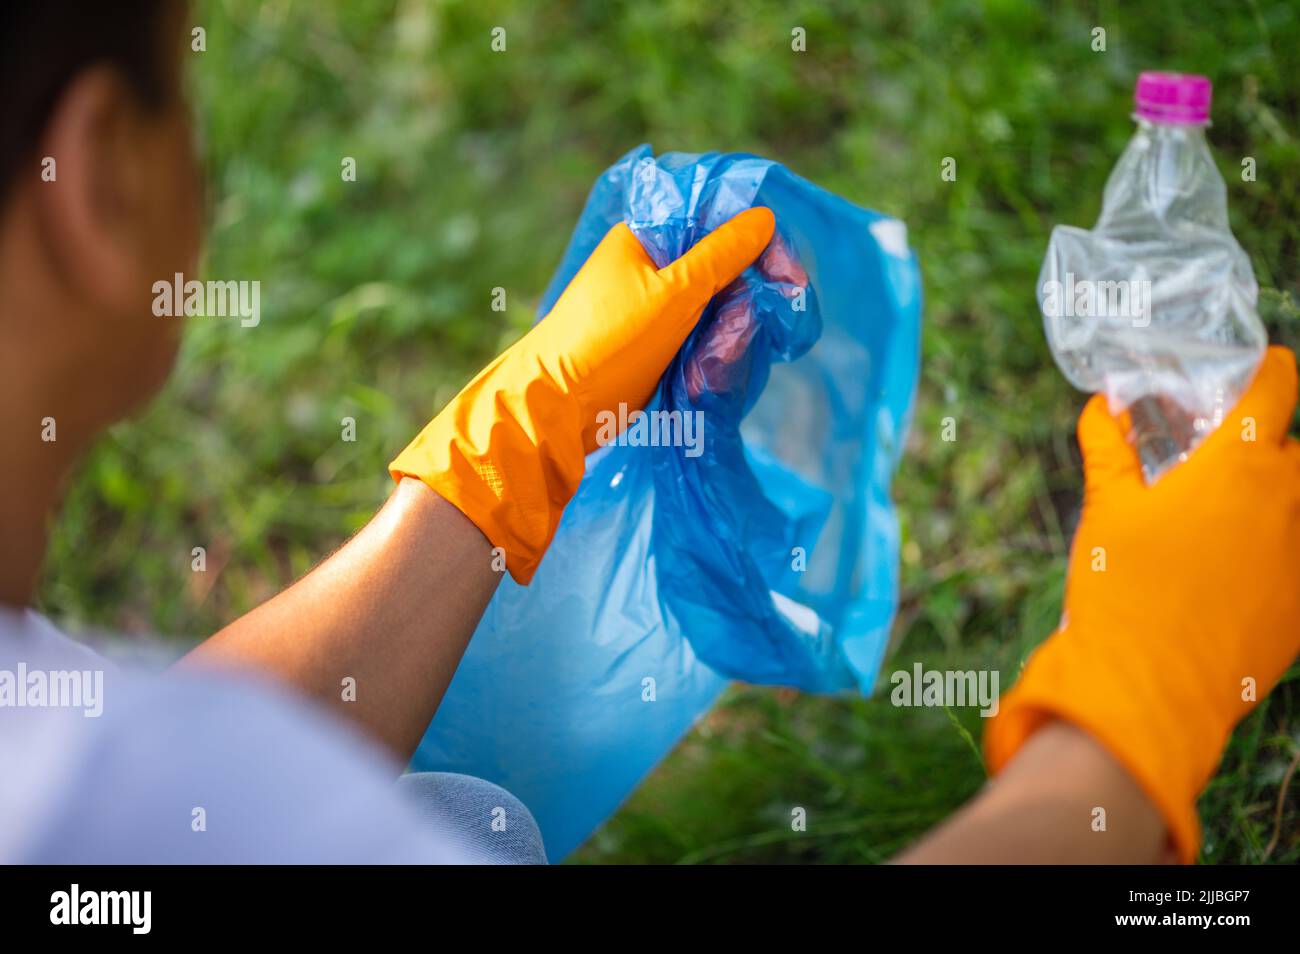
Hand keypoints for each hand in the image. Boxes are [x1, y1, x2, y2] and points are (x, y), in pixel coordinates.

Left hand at [390, 207, 774, 582]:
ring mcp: (649, 304)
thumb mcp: (674, 294)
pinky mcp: (651, 341)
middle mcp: (648, 264)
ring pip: (714, 305)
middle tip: (749, 333)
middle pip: (721, 265)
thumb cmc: (608, 343)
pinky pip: (697, 335)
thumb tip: (764, 218)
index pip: (718, 218)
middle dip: (743, 300)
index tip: (790, 278)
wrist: (553, 409)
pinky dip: (707, 353)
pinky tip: (703, 376)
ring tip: (712, 364)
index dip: (760, 243)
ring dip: (725, 334)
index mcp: (645, 236)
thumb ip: (722, 254)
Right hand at [985, 345, 1299, 861]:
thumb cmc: (1122, 589)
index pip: (1277, 388)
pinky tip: (1228, 577)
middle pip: (1292, 451)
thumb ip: (1107, 448)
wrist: (1148, 690)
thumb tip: (1100, 407)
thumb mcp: (1105, 509)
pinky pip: (1295, 557)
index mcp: (1239, 463)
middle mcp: (1288, 500)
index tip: (1262, 368)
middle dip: (1260, 450)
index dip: (1269, 370)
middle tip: (1213, 465)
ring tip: (1219, 526)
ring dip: (1270, 503)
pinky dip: (1274, 553)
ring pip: (1298, 505)